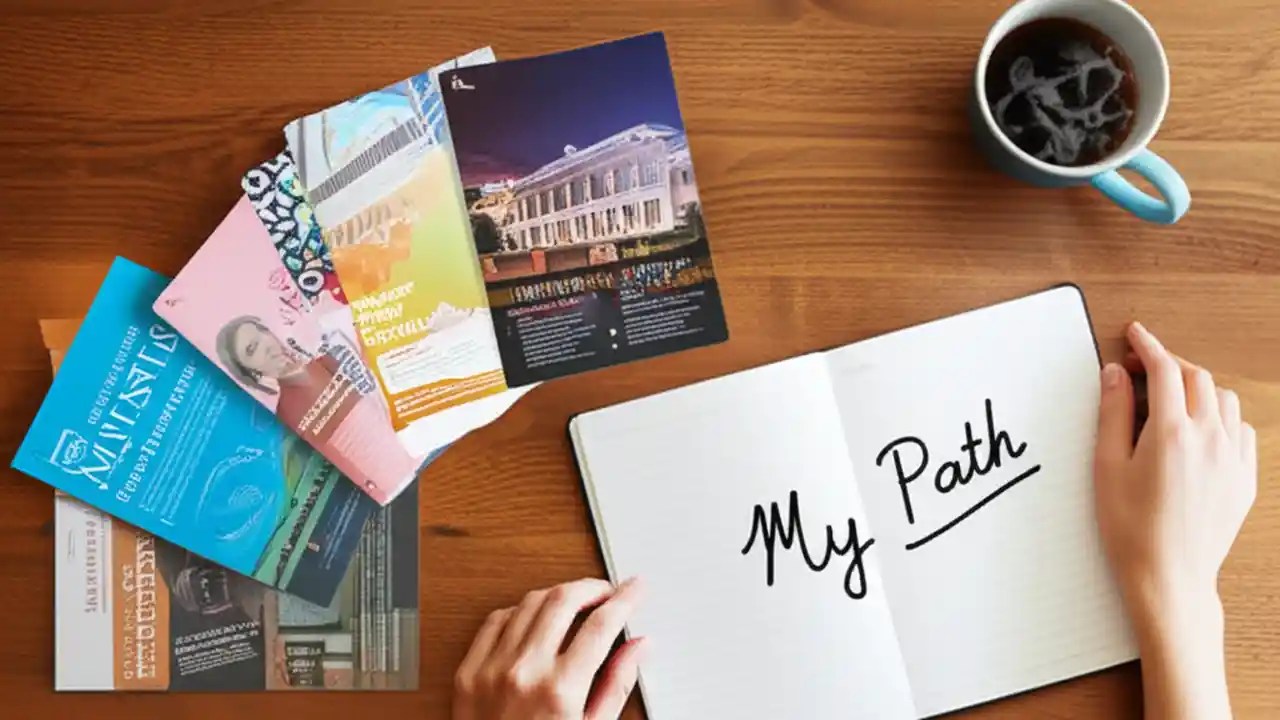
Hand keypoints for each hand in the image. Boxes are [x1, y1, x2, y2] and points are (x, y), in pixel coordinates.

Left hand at [454, 577, 647, 719]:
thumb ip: (616, 686)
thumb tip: (639, 647)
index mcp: (560, 691)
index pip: (602, 624)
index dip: (624, 599)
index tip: (635, 589)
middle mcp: (524, 672)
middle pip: (564, 600)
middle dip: (592, 588)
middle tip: (606, 592)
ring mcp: (491, 668)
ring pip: (529, 602)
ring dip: (557, 594)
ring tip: (575, 603)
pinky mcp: (468, 671)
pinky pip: (495, 620)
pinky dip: (519, 611)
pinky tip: (533, 619)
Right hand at [1094, 322, 1256, 719]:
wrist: (1169, 577)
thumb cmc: (1130, 529)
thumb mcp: (1106, 467)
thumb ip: (1111, 414)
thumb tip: (1114, 374)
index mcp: (1171, 434)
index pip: (1164, 370)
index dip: (1147, 346)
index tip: (1135, 335)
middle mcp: (1209, 439)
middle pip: (1196, 378)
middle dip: (1168, 364)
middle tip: (1140, 369)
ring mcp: (1233, 459)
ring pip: (1223, 399)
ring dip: (1196, 388)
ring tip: (1167, 401)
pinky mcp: (1244, 478)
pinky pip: (1239, 429)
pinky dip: (1219, 416)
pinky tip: (1197, 431)